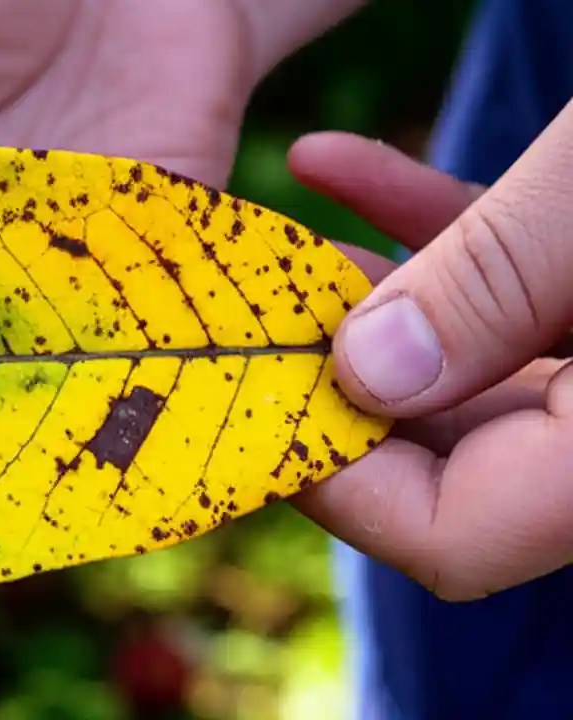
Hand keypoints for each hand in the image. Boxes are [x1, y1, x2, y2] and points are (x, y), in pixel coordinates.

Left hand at [286, 100, 572, 600]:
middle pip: (444, 454)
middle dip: (335, 381)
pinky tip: (333, 160)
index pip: (456, 537)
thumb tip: (366, 374)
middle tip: (247, 308)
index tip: (258, 386)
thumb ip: (501, 280)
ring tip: (277, 240)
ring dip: (365, 299)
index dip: (339, 478)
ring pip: (463, 364)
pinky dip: (430, 227)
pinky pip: (512, 288)